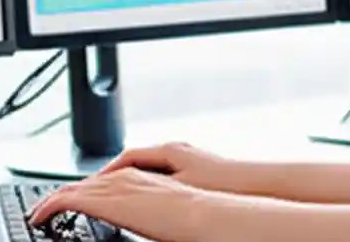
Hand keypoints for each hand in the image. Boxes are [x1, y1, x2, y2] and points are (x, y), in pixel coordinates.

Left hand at [27, 168, 208, 241]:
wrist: (201, 214)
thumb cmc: (192, 216)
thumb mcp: (165, 211)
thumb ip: (148, 212)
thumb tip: (147, 222)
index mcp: (137, 178)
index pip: (101, 183)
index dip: (83, 192)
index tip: (72, 204)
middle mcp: (122, 177)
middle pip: (82, 183)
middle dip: (62, 195)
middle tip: (46, 208)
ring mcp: (112, 185)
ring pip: (70, 189)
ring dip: (52, 200)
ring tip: (38, 212)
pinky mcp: (104, 200)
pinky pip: (66, 200)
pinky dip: (49, 206)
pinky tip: (39, 217)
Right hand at [97, 142, 240, 192]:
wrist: (256, 182)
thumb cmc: (222, 182)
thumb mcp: (178, 188)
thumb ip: (152, 188)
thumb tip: (128, 193)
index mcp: (169, 151)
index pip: (127, 156)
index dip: (107, 171)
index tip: (93, 184)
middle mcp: (178, 150)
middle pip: (137, 160)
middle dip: (117, 174)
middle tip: (99, 190)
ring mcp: (189, 158)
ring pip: (152, 167)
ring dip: (135, 179)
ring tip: (121, 195)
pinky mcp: (199, 168)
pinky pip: (167, 174)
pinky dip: (153, 184)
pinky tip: (153, 199)